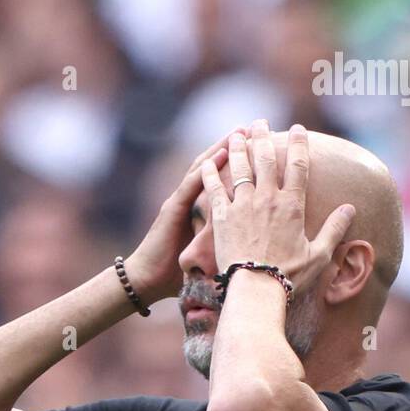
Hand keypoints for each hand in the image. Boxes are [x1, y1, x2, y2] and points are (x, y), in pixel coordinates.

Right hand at [124, 130, 250, 303]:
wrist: (147, 281)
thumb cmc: (176, 275)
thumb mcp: (207, 255)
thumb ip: (223, 244)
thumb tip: (251, 250)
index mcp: (198, 209)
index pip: (221, 178)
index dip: (240, 161)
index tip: (262, 147)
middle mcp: (189, 200)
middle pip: (214, 165)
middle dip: (234, 146)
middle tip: (256, 128)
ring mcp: (179, 202)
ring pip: (203, 167)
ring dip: (221, 147)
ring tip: (240, 132)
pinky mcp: (172, 210)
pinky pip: (192, 184)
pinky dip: (207, 168)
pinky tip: (222, 153)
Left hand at [200, 120, 354, 292]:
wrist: (256, 290)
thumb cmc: (289, 277)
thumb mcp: (319, 255)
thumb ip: (334, 229)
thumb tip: (350, 209)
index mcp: (292, 205)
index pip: (299, 165)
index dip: (299, 143)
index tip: (298, 128)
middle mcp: (268, 199)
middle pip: (266, 158)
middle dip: (264, 136)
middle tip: (260, 122)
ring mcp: (244, 206)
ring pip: (241, 167)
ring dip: (239, 147)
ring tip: (237, 133)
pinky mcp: (223, 218)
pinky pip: (215, 189)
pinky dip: (210, 173)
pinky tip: (208, 162)